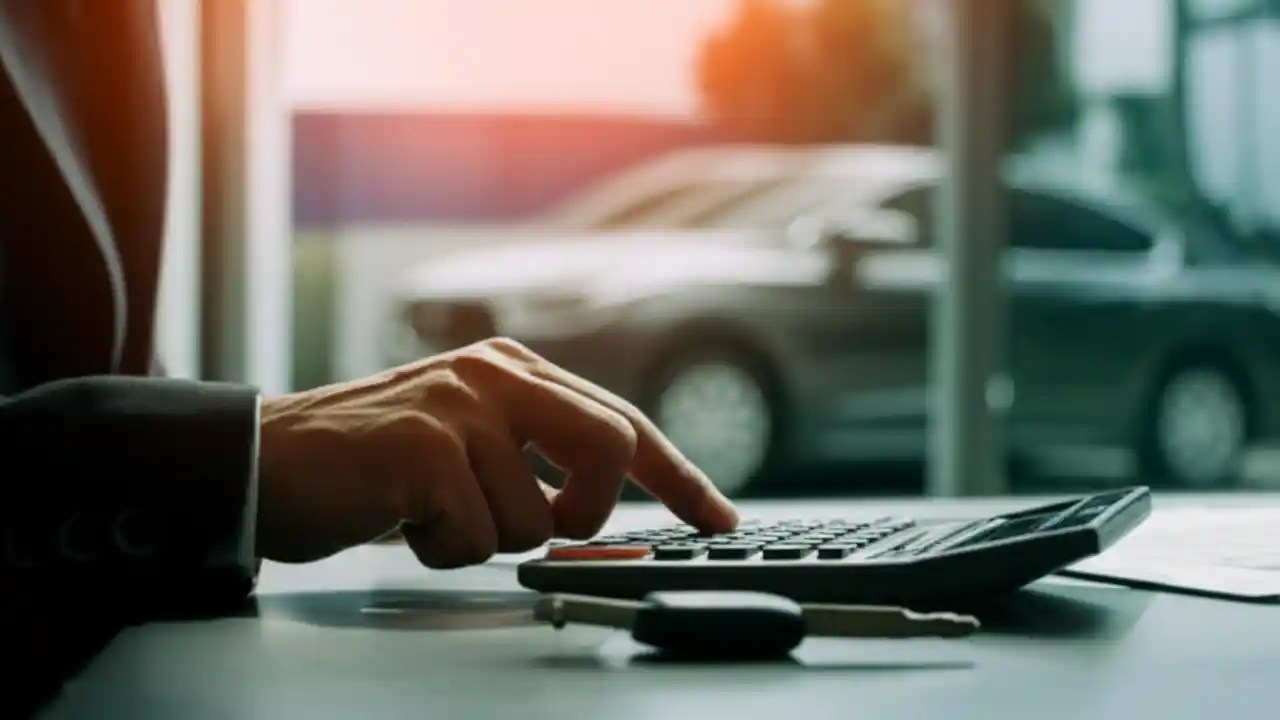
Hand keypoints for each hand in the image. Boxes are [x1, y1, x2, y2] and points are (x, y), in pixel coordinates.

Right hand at [255, 337, 738, 565]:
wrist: (262, 463)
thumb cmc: (371, 467)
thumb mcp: (465, 447)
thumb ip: (535, 465)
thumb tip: (605, 523)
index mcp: (512, 370)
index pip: (621, 420)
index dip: (677, 474)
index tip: (717, 516)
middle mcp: (494, 375)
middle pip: (610, 446)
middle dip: (588, 512)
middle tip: (541, 526)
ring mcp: (460, 407)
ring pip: (535, 518)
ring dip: (483, 539)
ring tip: (427, 513)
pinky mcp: (424, 448)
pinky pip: (474, 537)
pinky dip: (440, 550)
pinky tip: (398, 519)